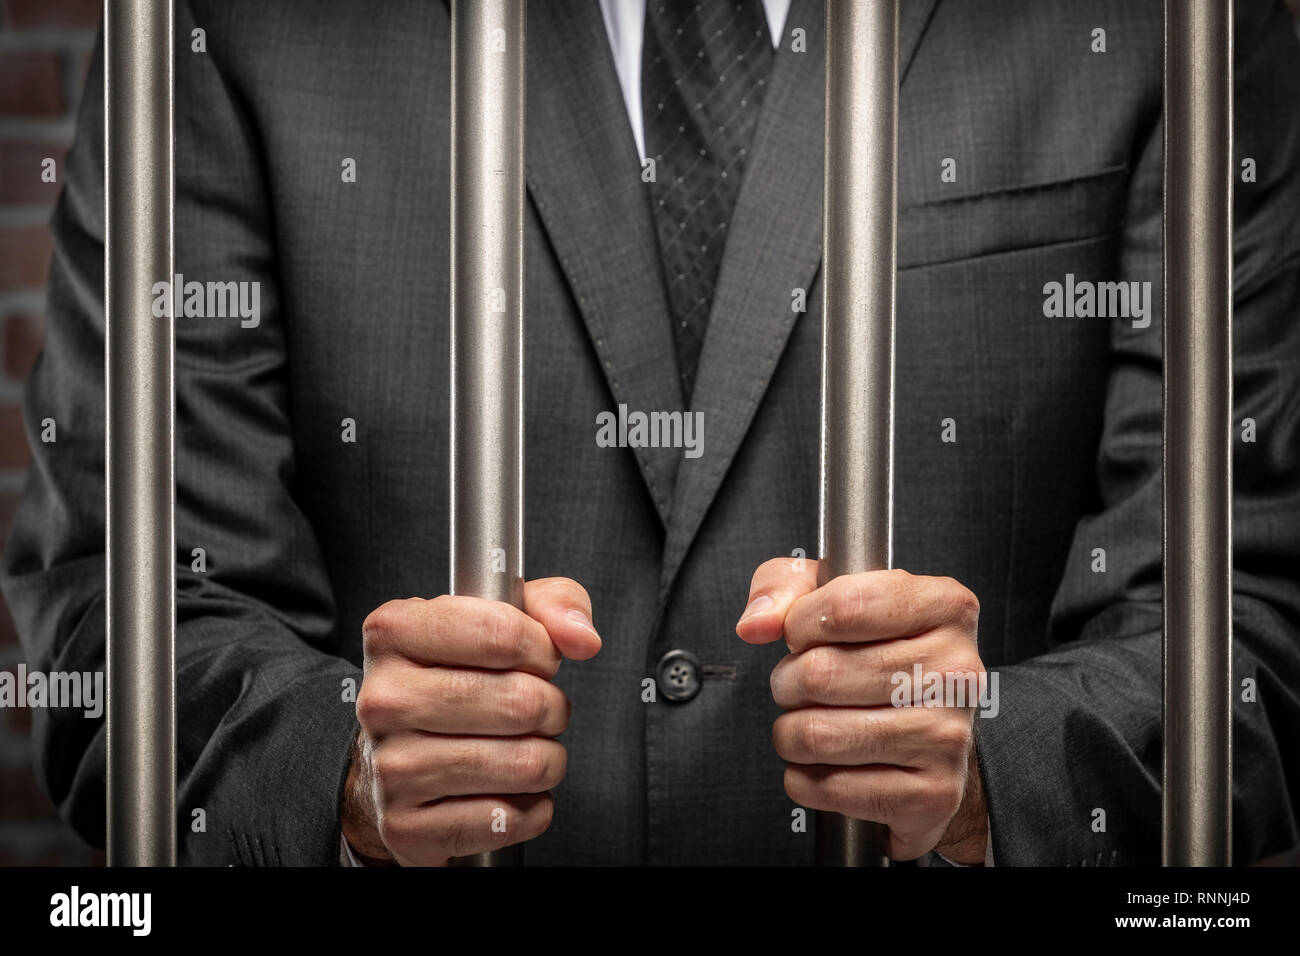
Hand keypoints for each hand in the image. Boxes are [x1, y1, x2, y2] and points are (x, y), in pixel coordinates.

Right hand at [343, 578, 600, 865]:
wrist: (391, 759)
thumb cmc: (453, 680)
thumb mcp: (499, 619)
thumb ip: (552, 605)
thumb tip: (582, 638)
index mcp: (395, 633)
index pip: (501, 632)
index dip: (541, 649)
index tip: (540, 660)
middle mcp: (384, 699)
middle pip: (521, 702)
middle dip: (552, 708)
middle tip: (538, 711)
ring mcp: (391, 767)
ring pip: (524, 764)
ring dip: (548, 759)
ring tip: (527, 749)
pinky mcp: (408, 827)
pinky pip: (508, 819)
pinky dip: (531, 807)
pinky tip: (509, 791)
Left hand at [737, 559, 988, 862]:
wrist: (934, 735)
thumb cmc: (881, 657)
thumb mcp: (834, 595)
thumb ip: (784, 585)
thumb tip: (756, 624)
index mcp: (944, 608)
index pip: (843, 606)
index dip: (800, 624)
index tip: (803, 635)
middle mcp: (956, 671)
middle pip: (821, 673)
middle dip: (788, 683)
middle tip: (801, 686)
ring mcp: (948, 736)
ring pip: (817, 735)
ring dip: (791, 733)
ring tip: (811, 722)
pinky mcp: (932, 794)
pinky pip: (829, 787)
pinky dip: (807, 778)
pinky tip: (828, 763)